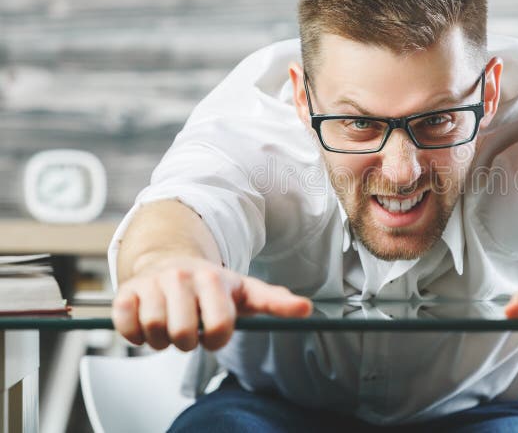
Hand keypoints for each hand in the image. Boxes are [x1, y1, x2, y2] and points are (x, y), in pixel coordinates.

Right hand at [112, 255, 312, 350]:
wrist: (171, 260)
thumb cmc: (213, 285)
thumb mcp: (246, 291)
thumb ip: (275, 302)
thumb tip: (307, 308)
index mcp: (215, 279)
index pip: (218, 327)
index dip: (216, 340)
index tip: (214, 334)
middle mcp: (182, 278)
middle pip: (182, 335)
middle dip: (187, 343)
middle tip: (189, 330)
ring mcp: (153, 283)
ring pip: (154, 332)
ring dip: (161, 340)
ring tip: (169, 325)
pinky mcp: (126, 290)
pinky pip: (126, 326)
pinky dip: (134, 334)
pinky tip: (146, 322)